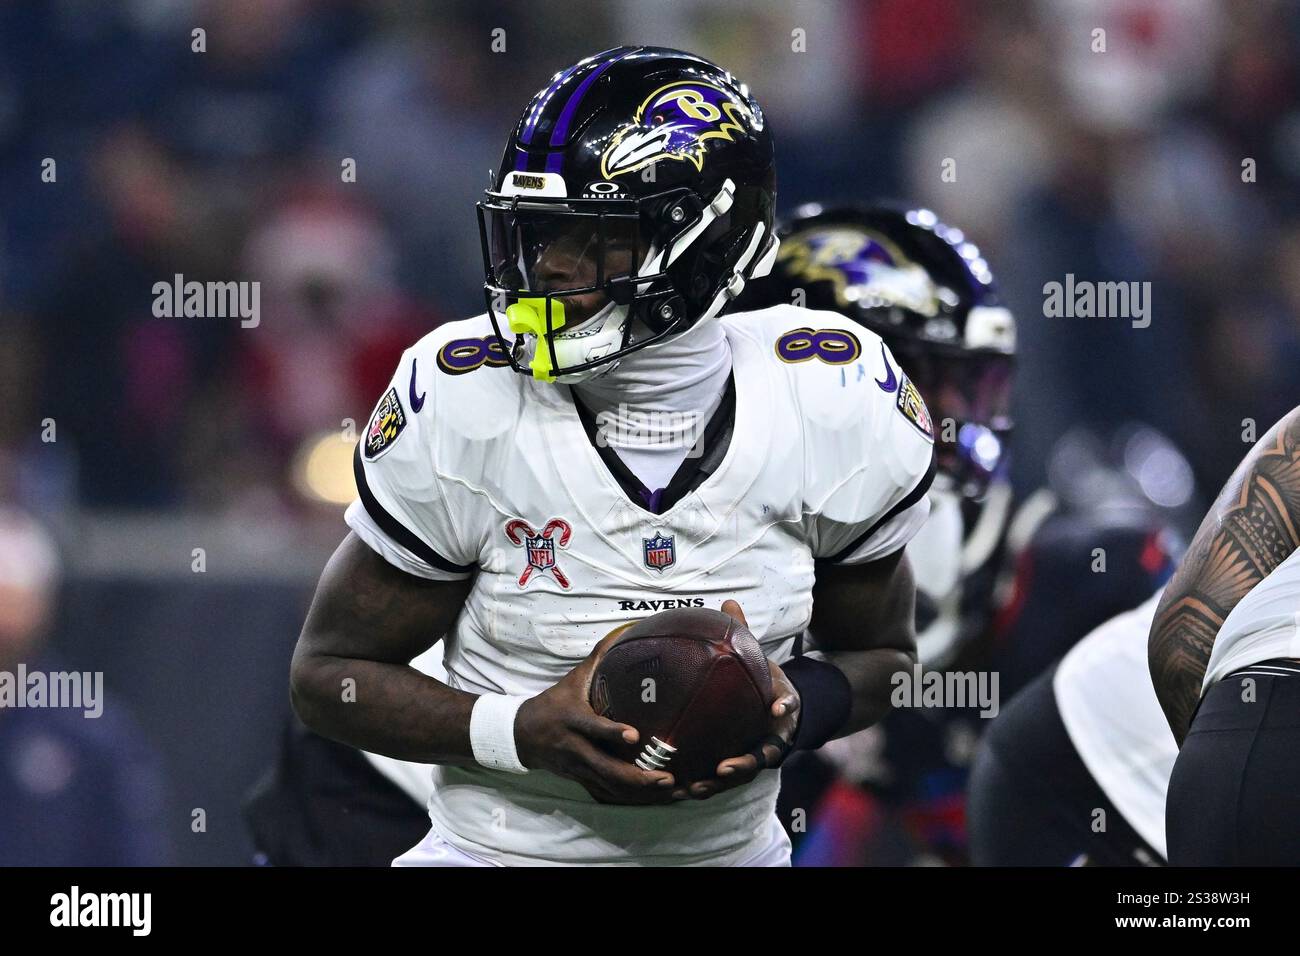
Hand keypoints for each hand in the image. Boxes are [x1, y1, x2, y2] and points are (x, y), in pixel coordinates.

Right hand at [514, 623, 676, 804]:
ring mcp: (577, 768)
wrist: (521, 735)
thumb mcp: (573, 679)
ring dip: (638, 793)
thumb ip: (599, 659)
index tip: (634, 736)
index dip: (612, 733)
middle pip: (605, 768)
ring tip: (667, 789)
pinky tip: (652, 800)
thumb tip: (624, 633)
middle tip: (665, 777)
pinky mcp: (580, 780)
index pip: (593, 728)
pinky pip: (606, 794)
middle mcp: (575, 748)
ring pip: (609, 786)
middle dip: (636, 777)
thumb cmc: (553, 704)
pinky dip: (629, 800)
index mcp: (573, 720)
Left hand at [672, 599, 799, 800]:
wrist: (776, 706)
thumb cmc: (761, 680)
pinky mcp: (739, 764)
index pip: (788, 705)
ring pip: (742, 774)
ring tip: (695, 789)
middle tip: (724, 767)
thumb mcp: (756, 657)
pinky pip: (723, 779)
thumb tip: (728, 601)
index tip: (778, 707)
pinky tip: (679, 790)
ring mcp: (757, 753)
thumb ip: (743, 633)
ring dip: (720, 784)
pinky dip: (706, 785)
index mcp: (781, 706)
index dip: (785, 705)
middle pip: (764, 755)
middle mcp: (773, 735)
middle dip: (744, 764)